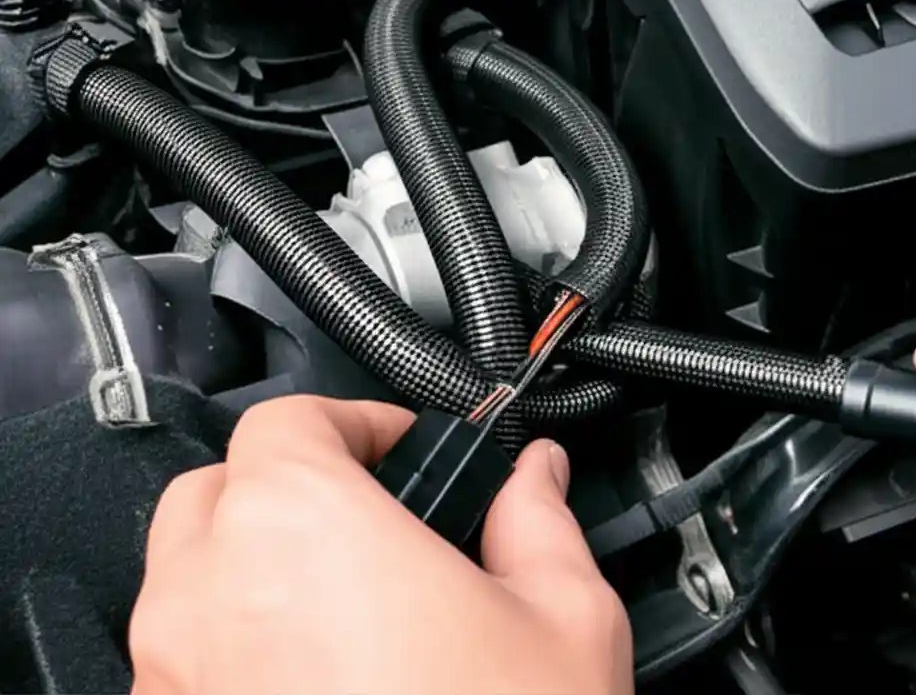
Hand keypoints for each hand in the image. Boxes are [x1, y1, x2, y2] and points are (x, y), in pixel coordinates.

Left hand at [129, 396, 630, 694]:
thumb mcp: (563, 621)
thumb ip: (540, 523)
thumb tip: (536, 481)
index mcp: (304, 527)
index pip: (293, 420)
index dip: (359, 421)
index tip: (404, 448)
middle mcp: (213, 597)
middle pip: (224, 491)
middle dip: (296, 487)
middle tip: (378, 519)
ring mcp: (179, 679)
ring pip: (193, 582)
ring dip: (262, 570)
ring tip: (359, 610)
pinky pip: (190, 665)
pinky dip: (242, 649)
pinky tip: (332, 683)